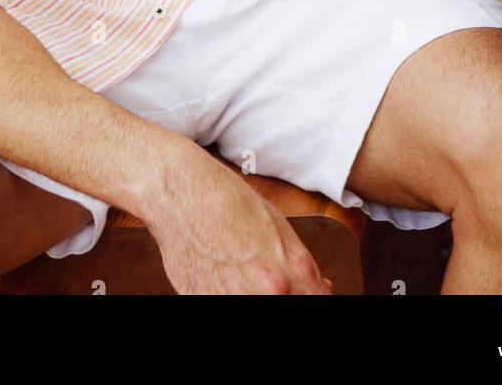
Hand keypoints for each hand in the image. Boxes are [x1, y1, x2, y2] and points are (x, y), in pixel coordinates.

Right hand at [147, 143, 333, 294]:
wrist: (181, 194)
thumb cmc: (227, 200)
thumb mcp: (278, 224)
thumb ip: (302, 265)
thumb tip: (320, 289)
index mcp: (291, 271)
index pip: (318, 300)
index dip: (313, 294)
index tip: (307, 290)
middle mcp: (267, 293)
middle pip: (288, 304)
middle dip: (284, 293)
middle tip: (268, 278)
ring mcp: (232, 302)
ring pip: (256, 307)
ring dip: (253, 294)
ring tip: (241, 275)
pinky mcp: (203, 303)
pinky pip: (224, 303)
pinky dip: (228, 295)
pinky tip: (223, 277)